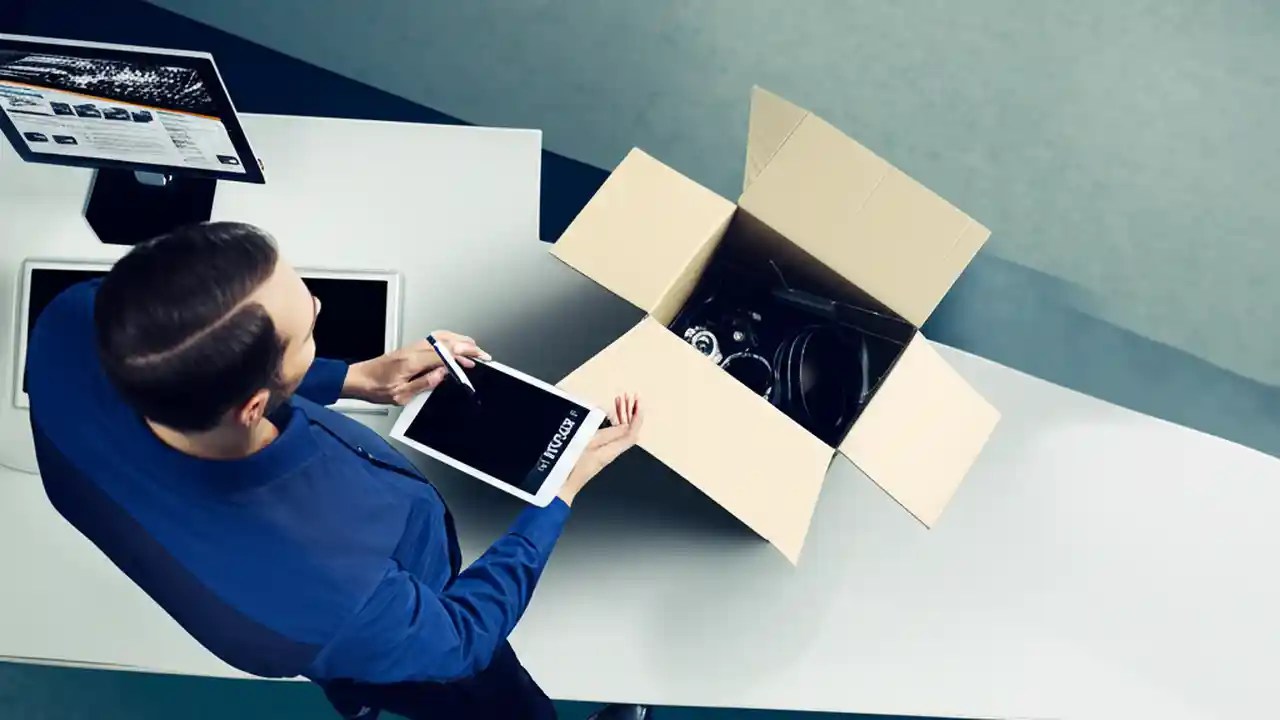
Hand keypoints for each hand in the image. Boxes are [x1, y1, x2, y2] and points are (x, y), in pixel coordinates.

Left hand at [343, 331, 488, 405]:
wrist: (358, 379)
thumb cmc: (375, 388)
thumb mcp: (401, 394)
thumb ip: (425, 383)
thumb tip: (442, 375)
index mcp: (413, 360)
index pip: (445, 352)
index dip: (465, 353)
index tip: (478, 357)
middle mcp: (414, 350)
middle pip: (446, 341)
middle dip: (467, 346)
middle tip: (482, 354)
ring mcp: (412, 347)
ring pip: (441, 338)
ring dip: (459, 342)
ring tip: (473, 350)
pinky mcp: (411, 349)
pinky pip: (434, 341)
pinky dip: (449, 343)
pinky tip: (454, 349)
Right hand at [558, 394, 643, 506]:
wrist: (557, 487)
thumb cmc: (569, 468)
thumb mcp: (589, 445)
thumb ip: (608, 433)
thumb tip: (626, 425)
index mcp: (611, 451)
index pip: (632, 432)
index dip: (637, 416)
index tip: (638, 401)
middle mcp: (610, 452)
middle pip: (627, 431)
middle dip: (629, 412)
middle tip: (628, 397)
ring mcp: (602, 453)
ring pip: (618, 432)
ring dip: (620, 415)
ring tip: (618, 401)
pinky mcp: (593, 452)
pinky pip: (608, 435)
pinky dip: (609, 422)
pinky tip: (604, 415)